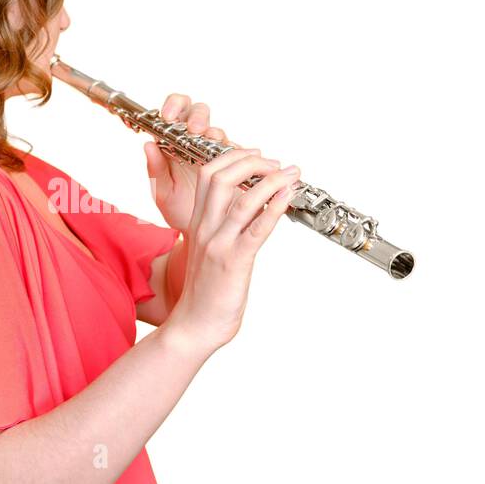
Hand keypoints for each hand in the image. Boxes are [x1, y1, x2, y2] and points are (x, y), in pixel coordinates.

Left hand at [144, 95, 255, 233]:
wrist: (202, 233)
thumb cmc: (178, 210)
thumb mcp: (163, 193)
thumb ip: (156, 169)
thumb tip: (148, 144)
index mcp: (174, 143)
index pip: (174, 111)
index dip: (173, 106)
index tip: (169, 117)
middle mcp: (196, 142)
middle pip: (200, 112)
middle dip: (197, 117)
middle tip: (195, 130)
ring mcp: (216, 151)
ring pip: (219, 132)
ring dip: (217, 136)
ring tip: (216, 148)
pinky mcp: (235, 163)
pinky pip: (240, 152)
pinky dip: (241, 153)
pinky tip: (242, 159)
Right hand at [160, 148, 300, 354]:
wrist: (193, 327)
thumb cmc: (205, 294)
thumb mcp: (209, 251)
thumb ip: (222, 228)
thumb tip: (248, 208)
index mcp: (198, 224)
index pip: (208, 175)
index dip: (233, 158)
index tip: (257, 156)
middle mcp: (205, 229)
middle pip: (220, 176)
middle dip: (251, 161)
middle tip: (276, 163)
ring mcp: (218, 244)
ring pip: (241, 199)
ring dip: (271, 180)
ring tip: (291, 173)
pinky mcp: (233, 262)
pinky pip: (255, 229)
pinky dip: (274, 208)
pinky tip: (288, 196)